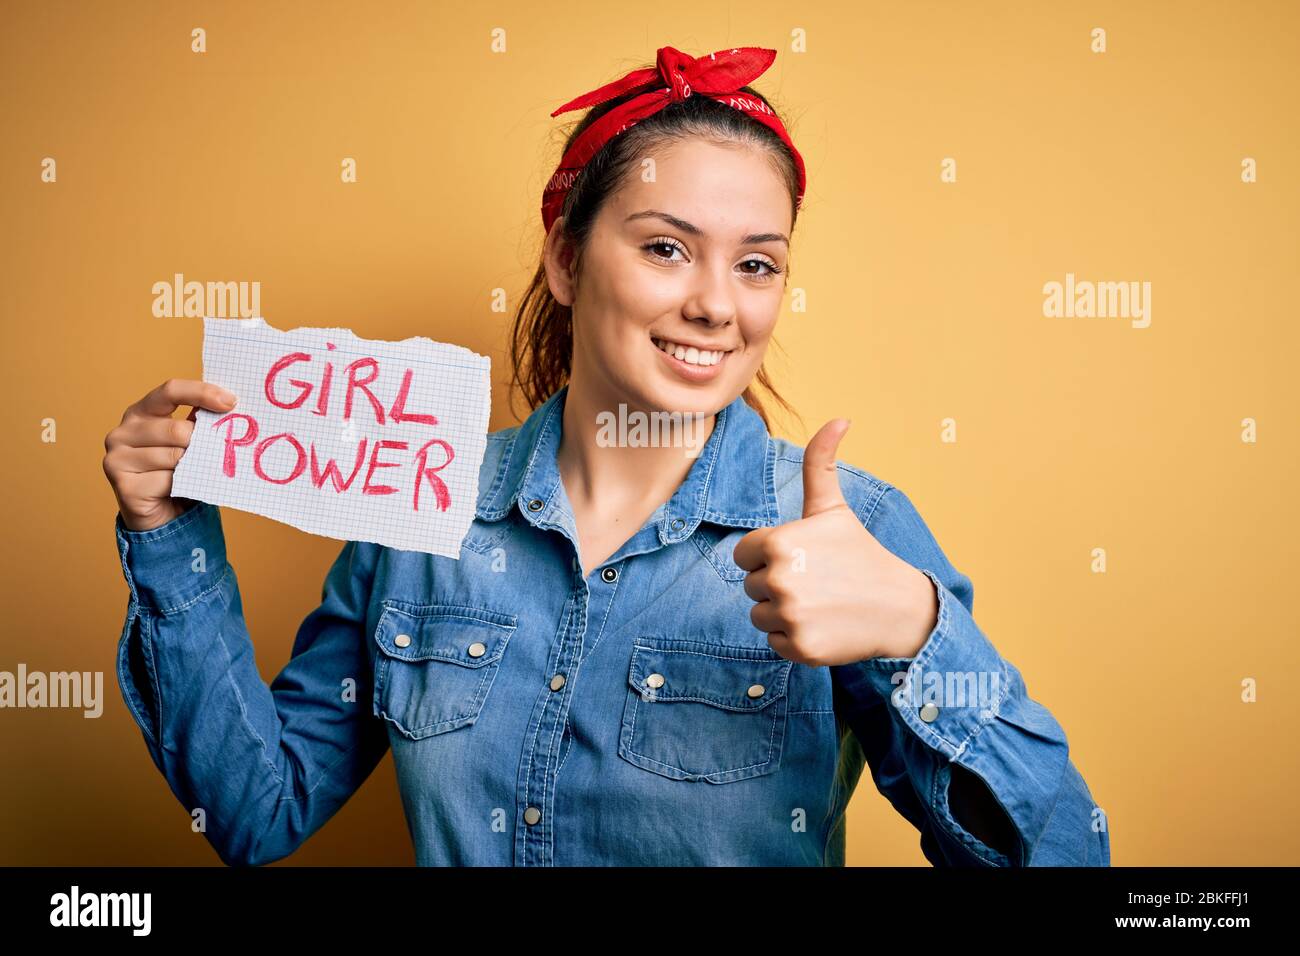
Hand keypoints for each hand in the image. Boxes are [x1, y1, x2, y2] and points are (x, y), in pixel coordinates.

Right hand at [103, 378, 237, 531]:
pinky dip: (182, 486)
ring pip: (174, 456)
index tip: (231, 402)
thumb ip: (200, 422)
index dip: (202, 393)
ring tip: (193, 474)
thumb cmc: (178, 472)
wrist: (162, 515)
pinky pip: (168, 480)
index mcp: (140, 412)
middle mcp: (122, 432)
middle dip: (202, 443)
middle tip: (213, 454)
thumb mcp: (189, 441)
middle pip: (177, 429)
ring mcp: (117, 458)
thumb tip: (231, 403)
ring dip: (193, 467)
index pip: (170, 391)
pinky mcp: (124, 485)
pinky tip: (178, 490)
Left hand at [732, 418, 937, 666]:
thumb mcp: (834, 509)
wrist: (899, 607)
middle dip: (778, 584)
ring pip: (759, 615)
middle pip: (751, 586)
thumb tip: (839, 418)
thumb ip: (821, 463)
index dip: (769, 556)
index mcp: (777, 543)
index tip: (802, 558)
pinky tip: (823, 625)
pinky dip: (795, 638)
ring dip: (783, 612)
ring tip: (819, 603)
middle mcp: (779, 579)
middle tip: (816, 582)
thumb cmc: (860, 554)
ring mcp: (790, 616)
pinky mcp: (799, 648)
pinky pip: (774, 642)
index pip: (744, 555)